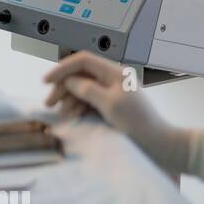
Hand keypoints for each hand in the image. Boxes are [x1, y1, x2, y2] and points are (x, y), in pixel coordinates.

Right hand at [42, 51, 165, 140]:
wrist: (157, 143)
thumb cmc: (137, 122)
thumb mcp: (109, 104)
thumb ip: (87, 89)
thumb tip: (69, 80)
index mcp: (114, 72)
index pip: (83, 61)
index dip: (62, 68)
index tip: (46, 81)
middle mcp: (111, 78)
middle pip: (80, 75)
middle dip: (63, 87)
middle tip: (49, 103)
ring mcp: (111, 91)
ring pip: (82, 88)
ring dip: (69, 98)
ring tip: (62, 113)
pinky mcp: (110, 104)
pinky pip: (88, 100)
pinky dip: (78, 106)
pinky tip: (72, 115)